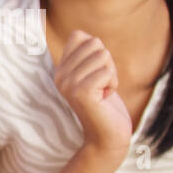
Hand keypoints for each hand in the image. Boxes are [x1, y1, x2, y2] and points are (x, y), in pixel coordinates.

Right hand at [53, 31, 131, 158]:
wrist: (106, 136)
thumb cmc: (106, 105)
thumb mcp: (95, 75)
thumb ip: (90, 56)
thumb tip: (89, 38)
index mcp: (60, 70)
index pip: (79, 36)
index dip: (97, 50)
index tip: (96, 73)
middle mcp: (59, 76)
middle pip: (94, 44)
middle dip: (107, 63)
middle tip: (102, 84)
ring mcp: (68, 85)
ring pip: (103, 56)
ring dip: (111, 74)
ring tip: (103, 91)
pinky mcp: (81, 93)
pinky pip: (106, 71)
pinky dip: (113, 83)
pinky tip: (105, 97)